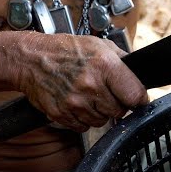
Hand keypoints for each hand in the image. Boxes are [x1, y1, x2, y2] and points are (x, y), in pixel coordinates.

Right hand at [13, 33, 148, 131]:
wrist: (30, 59)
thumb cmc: (65, 50)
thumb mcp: (99, 45)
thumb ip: (122, 61)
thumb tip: (140, 77)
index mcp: (104, 65)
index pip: (135, 95)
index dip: (139, 99)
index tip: (137, 100)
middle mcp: (90, 85)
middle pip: (119, 111)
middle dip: (116, 104)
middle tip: (105, 93)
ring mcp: (75, 102)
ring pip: (102, 121)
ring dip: (99, 112)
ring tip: (88, 95)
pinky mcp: (62, 114)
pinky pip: (83, 127)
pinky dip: (83, 118)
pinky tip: (77, 103)